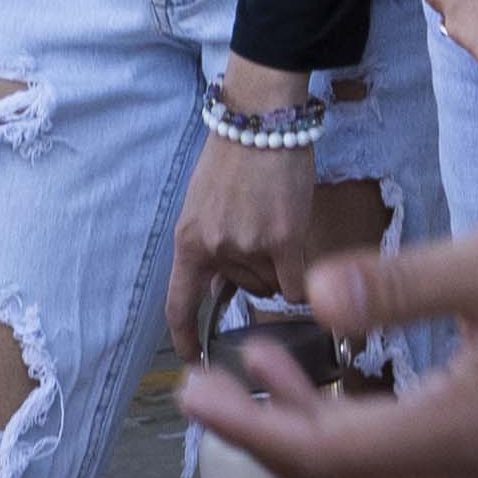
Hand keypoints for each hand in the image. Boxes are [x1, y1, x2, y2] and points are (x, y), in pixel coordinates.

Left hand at [168, 64, 322, 356]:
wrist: (262, 117)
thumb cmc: (233, 154)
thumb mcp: (203, 203)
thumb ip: (208, 245)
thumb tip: (218, 291)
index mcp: (189, 240)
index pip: (180, 303)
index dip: (185, 337)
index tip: (192, 360)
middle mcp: (216, 248)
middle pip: (243, 289)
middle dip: (254, 272)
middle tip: (260, 229)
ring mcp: (250, 244)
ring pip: (271, 283)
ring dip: (278, 264)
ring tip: (276, 218)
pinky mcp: (284, 237)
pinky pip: (294, 284)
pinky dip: (298, 279)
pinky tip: (298, 254)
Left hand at [175, 196, 477, 477]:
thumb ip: (405, 285)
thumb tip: (312, 298)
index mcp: (469, 434)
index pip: (329, 457)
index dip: (252, 427)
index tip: (195, 393)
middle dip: (275, 436)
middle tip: (215, 387)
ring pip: (398, 475)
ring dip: (331, 428)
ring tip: (282, 368)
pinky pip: (441, 465)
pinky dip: (387, 429)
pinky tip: (378, 379)